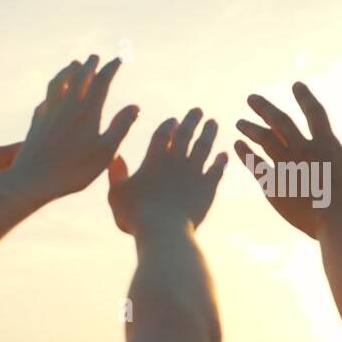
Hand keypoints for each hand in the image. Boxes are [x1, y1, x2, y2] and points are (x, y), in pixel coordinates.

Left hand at [5, 55, 138, 205]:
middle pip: (79, 77)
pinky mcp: (37, 121)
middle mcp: (67, 106)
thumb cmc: (74, 170)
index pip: (101, 82)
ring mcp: (49, 112)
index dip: (111, 69)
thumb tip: (135, 106)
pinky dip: (53, 90)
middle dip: (89, 65)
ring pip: (59, 83)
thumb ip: (121, 127)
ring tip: (74, 64)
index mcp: (87, 112)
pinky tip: (54, 94)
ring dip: (68, 71)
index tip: (119, 59)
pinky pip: (46, 98)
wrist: (33, 180)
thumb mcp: (105, 152)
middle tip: (96, 57)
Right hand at [107, 108, 226, 234]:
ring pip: (204, 146)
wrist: (164, 231)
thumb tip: (116, 158)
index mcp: (153, 159)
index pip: (162, 134)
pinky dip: (221, 160)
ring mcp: (194, 172)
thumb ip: (116, 175)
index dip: (168, 125)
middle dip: (192, 120)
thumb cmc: (136, 216)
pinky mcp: (208, 187)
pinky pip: (217, 169)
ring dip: (209, 133)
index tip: (174, 120)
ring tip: (214, 123)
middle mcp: (176, 160)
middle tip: (199, 111)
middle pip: (186, 134)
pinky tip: (225, 154)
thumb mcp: (117, 195)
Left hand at [233, 82, 341, 237]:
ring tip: (239, 122)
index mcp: (327, 145)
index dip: (305, 99)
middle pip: (280, 123)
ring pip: (264, 141)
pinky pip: (256, 166)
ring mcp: (287, 168)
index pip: (314, 114)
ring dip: (251, 129)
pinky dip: (245, 155)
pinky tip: (236, 146)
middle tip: (251, 98)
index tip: (295, 86)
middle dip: (266, 108)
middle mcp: (303, 151)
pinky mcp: (274, 186)